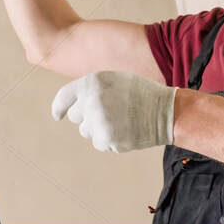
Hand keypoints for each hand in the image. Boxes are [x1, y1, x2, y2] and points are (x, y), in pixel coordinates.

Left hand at [51, 70, 175, 152]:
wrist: (165, 111)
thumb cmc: (140, 94)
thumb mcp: (114, 80)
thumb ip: (92, 89)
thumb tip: (72, 106)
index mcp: (92, 81)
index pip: (64, 96)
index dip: (59, 107)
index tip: (58, 115)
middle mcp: (91, 100)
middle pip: (76, 116)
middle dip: (88, 116)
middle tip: (110, 112)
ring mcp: (97, 120)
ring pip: (86, 131)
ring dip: (99, 129)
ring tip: (120, 120)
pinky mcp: (106, 138)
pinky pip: (98, 143)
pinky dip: (109, 140)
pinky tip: (124, 131)